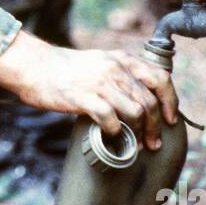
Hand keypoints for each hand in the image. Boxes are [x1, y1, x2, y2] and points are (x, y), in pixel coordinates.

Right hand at [0, 30, 177, 149]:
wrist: (35, 67)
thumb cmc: (66, 70)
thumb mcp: (100, 62)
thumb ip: (120, 75)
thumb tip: (140, 100)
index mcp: (122, 59)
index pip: (160, 77)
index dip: (170, 101)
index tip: (170, 119)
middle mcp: (115, 68)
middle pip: (149, 100)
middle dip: (155, 126)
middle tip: (153, 142)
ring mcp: (100, 83)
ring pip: (136, 111)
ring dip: (139, 132)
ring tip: (134, 145)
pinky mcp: (84, 97)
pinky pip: (110, 119)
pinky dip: (115, 133)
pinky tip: (111, 139)